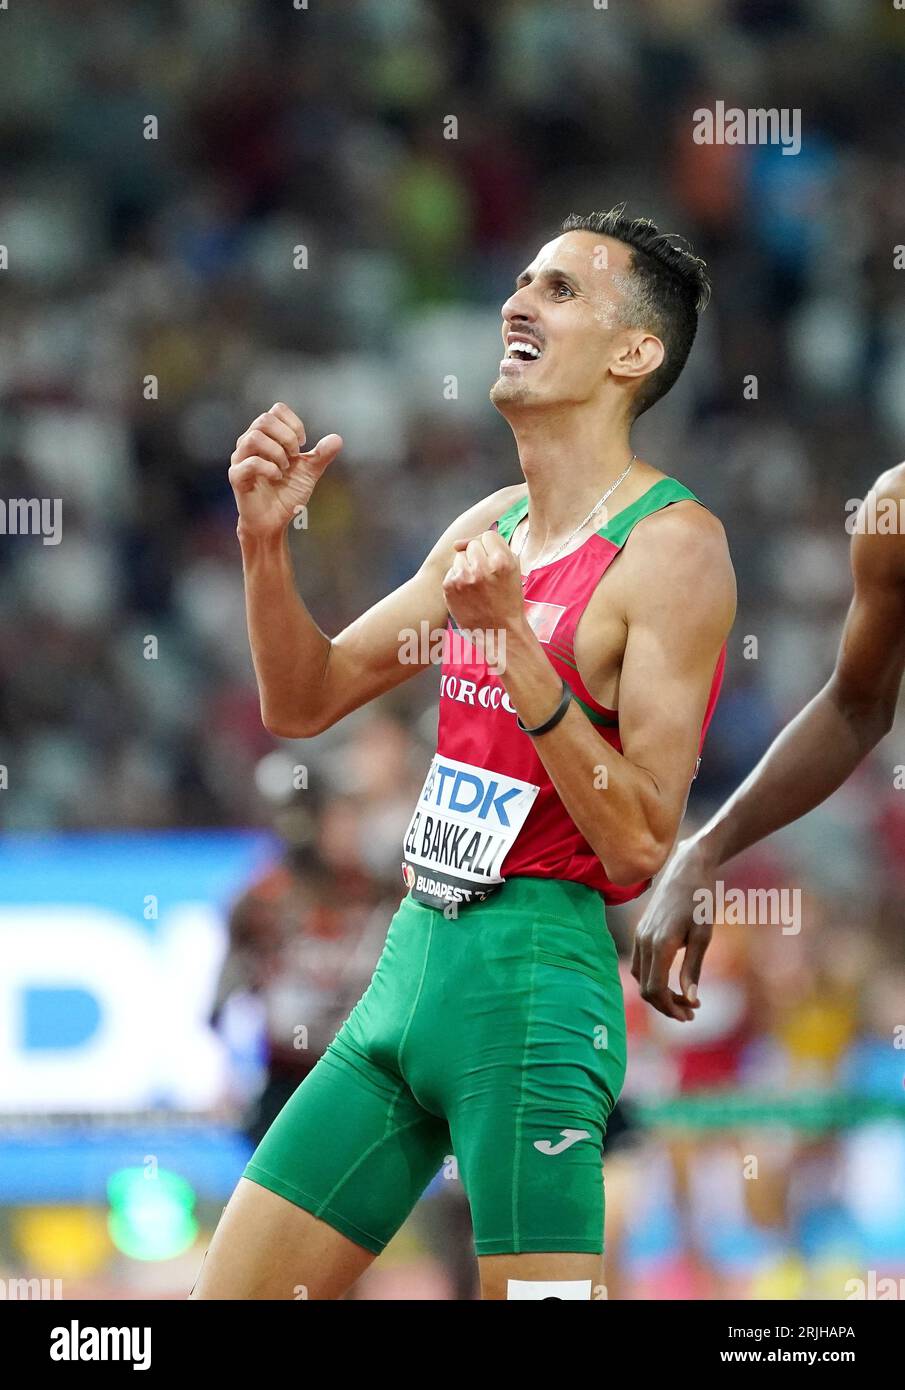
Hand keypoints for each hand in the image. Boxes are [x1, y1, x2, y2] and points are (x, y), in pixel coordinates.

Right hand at [229, 403, 342, 539]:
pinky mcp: (237, 476)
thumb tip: (337, 439)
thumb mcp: (309, 472)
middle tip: (295, 456)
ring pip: (254, 437)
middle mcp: (249, 443)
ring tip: (285, 468)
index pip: (276, 410)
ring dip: (277, 452)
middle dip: (287, 437)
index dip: (294, 424)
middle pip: (264, 420)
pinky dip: (269, 468)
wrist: (274, 520)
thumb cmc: (287, 493)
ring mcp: (240, 459)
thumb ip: (321, 455)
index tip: (303, 444)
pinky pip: (250, 463)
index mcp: (265, 436)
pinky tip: (278, 477)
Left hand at [442, 531, 526, 641]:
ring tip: (478, 585)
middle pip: (473, 545)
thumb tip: (457, 544)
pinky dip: (459, 579)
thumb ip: (494, 547)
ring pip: (460, 557)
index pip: (488, 536)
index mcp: (502, 561)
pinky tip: (469, 593)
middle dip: (479, 557)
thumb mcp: (513, 569)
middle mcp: (481, 568)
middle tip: (487, 576)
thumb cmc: (508, 598)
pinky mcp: (450, 587)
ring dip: (467, 566)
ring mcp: (463, 578)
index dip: (492, 548)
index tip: (495, 563)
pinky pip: (452, 571)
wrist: (500, 632)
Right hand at [631, 836, 715, 1020]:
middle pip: (646, 988)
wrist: (686, 870)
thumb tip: (691, 1000)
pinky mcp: (640, 932)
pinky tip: (672, 981)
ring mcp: (639, 936)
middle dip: (666, 1005)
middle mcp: (644, 942)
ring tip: (684, 1000)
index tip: (691, 1014)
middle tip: (691, 1013)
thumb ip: (693, 969)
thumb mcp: (703, 936)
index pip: (655, 990)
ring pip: (641, 978)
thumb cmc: (700, 901)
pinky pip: (640, 964)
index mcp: (660, 945)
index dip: (671, 1008)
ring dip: (659, 993)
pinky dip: (653, 978)